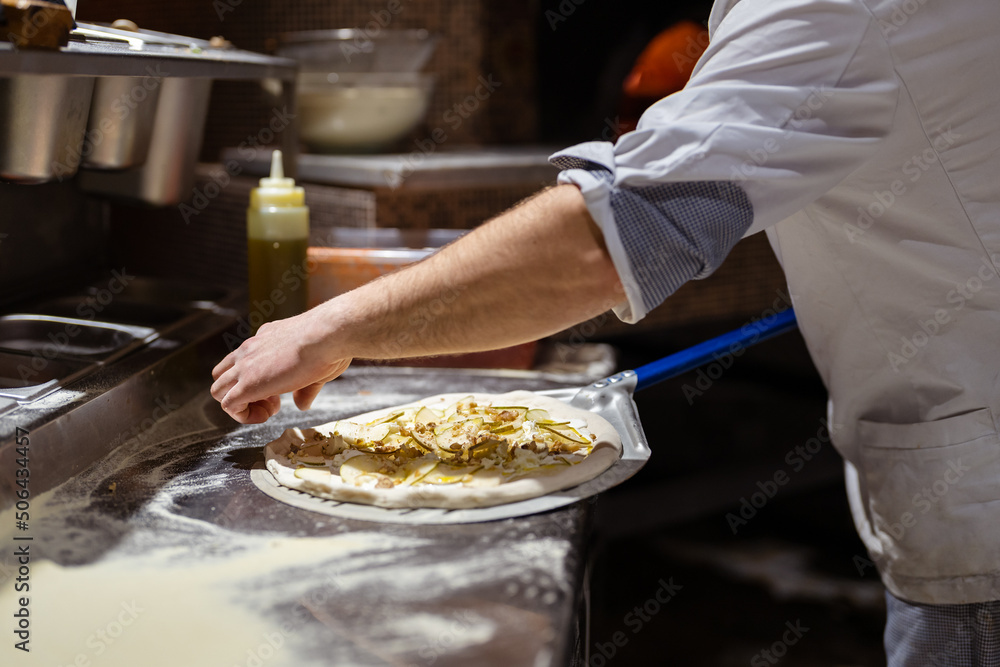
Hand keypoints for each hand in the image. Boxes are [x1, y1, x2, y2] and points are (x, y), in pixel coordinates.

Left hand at [210, 307, 350, 423]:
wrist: (327, 334)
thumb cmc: (330, 344)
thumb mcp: (317, 367)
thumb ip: (306, 389)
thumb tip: (302, 404)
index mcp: (264, 339)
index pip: (244, 361)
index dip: (260, 380)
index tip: (282, 388)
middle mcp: (250, 349)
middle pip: (224, 375)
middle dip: (244, 393)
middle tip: (274, 400)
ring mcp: (245, 366)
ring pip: (218, 390)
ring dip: (241, 405)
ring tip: (270, 409)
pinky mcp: (247, 384)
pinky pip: (228, 405)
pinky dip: (242, 415)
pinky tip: (266, 415)